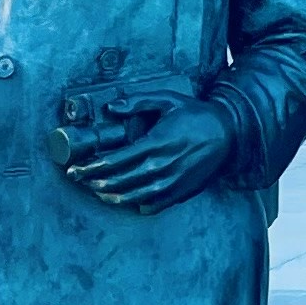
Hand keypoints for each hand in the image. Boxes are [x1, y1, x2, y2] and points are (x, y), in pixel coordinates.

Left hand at [69, 96, 235, 211]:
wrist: (229, 134)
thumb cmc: (196, 115)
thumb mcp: (168, 100)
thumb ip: (138, 102)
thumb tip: (110, 108)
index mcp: (156, 143)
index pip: (115, 160)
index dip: (91, 167)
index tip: (76, 169)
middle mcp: (161, 166)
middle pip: (119, 181)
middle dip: (94, 181)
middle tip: (79, 180)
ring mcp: (171, 183)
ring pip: (132, 196)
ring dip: (111, 196)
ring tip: (97, 191)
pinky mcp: (180, 192)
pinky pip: (152, 204)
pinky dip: (136, 204)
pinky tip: (127, 200)